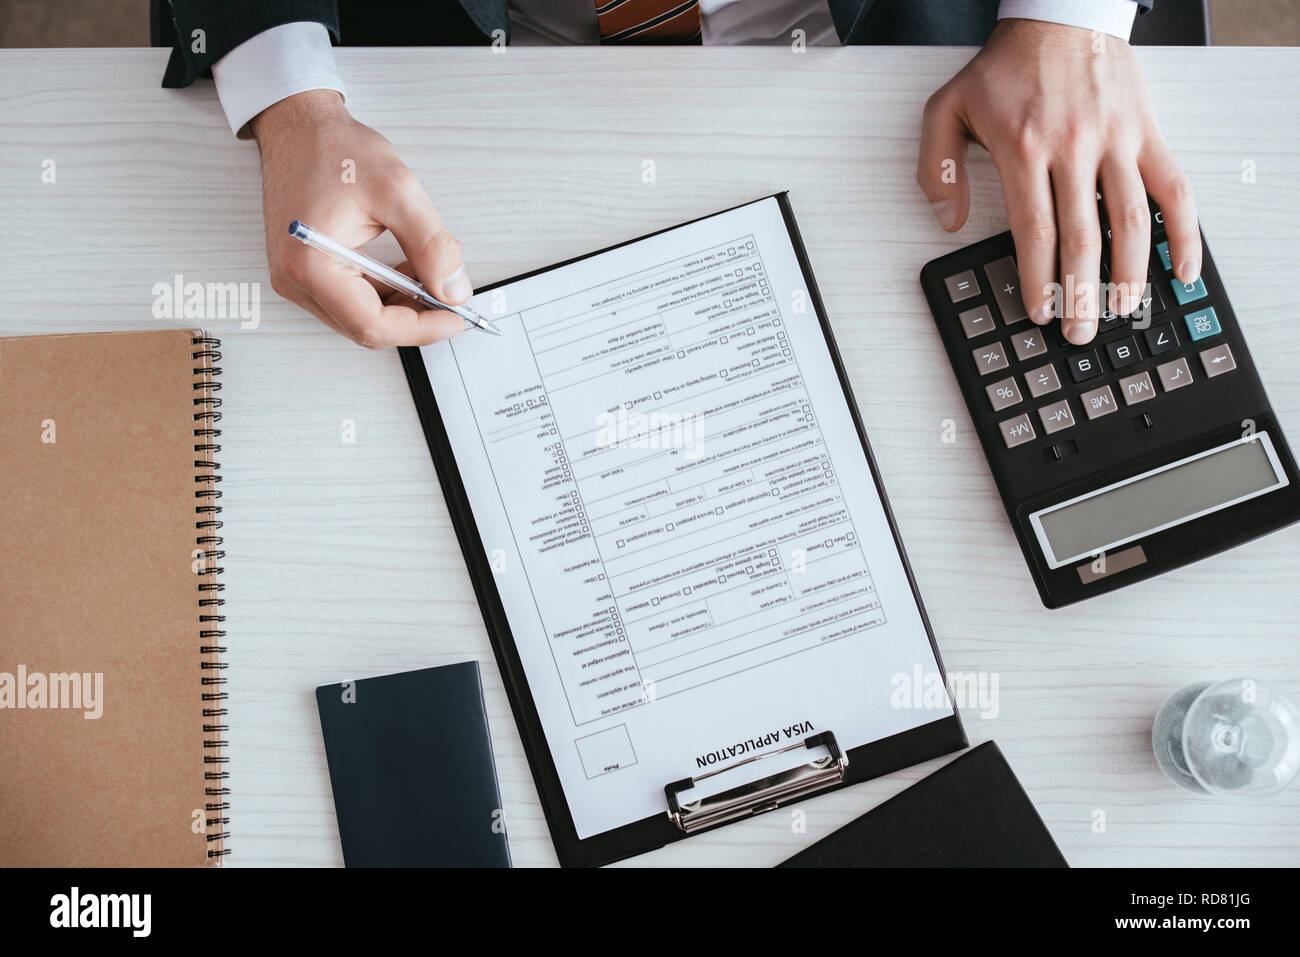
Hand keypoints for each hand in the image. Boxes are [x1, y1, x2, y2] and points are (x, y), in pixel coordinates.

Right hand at [252, 90, 470, 348]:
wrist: (298, 124)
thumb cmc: (332, 148)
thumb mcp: (397, 192)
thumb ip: (431, 246)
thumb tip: (454, 289)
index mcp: (310, 264)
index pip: (372, 324)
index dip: (421, 327)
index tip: (455, 317)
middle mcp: (295, 279)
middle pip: (366, 327)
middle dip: (415, 317)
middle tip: (452, 298)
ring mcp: (297, 278)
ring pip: (362, 317)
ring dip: (404, 303)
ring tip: (433, 273)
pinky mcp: (306, 271)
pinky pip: (353, 298)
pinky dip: (387, 290)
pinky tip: (410, 269)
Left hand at [917, 18, 1200, 344]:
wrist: (1059, 16)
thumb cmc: (1004, 68)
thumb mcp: (947, 109)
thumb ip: (937, 167)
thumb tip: (948, 221)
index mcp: (1024, 150)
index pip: (1035, 230)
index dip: (1038, 278)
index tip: (1038, 310)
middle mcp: (1073, 147)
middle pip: (1083, 237)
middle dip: (1080, 292)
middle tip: (1078, 330)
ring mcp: (1115, 141)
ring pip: (1132, 220)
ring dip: (1131, 273)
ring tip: (1124, 310)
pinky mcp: (1147, 132)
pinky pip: (1175, 188)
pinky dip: (1185, 231)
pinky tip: (1184, 267)